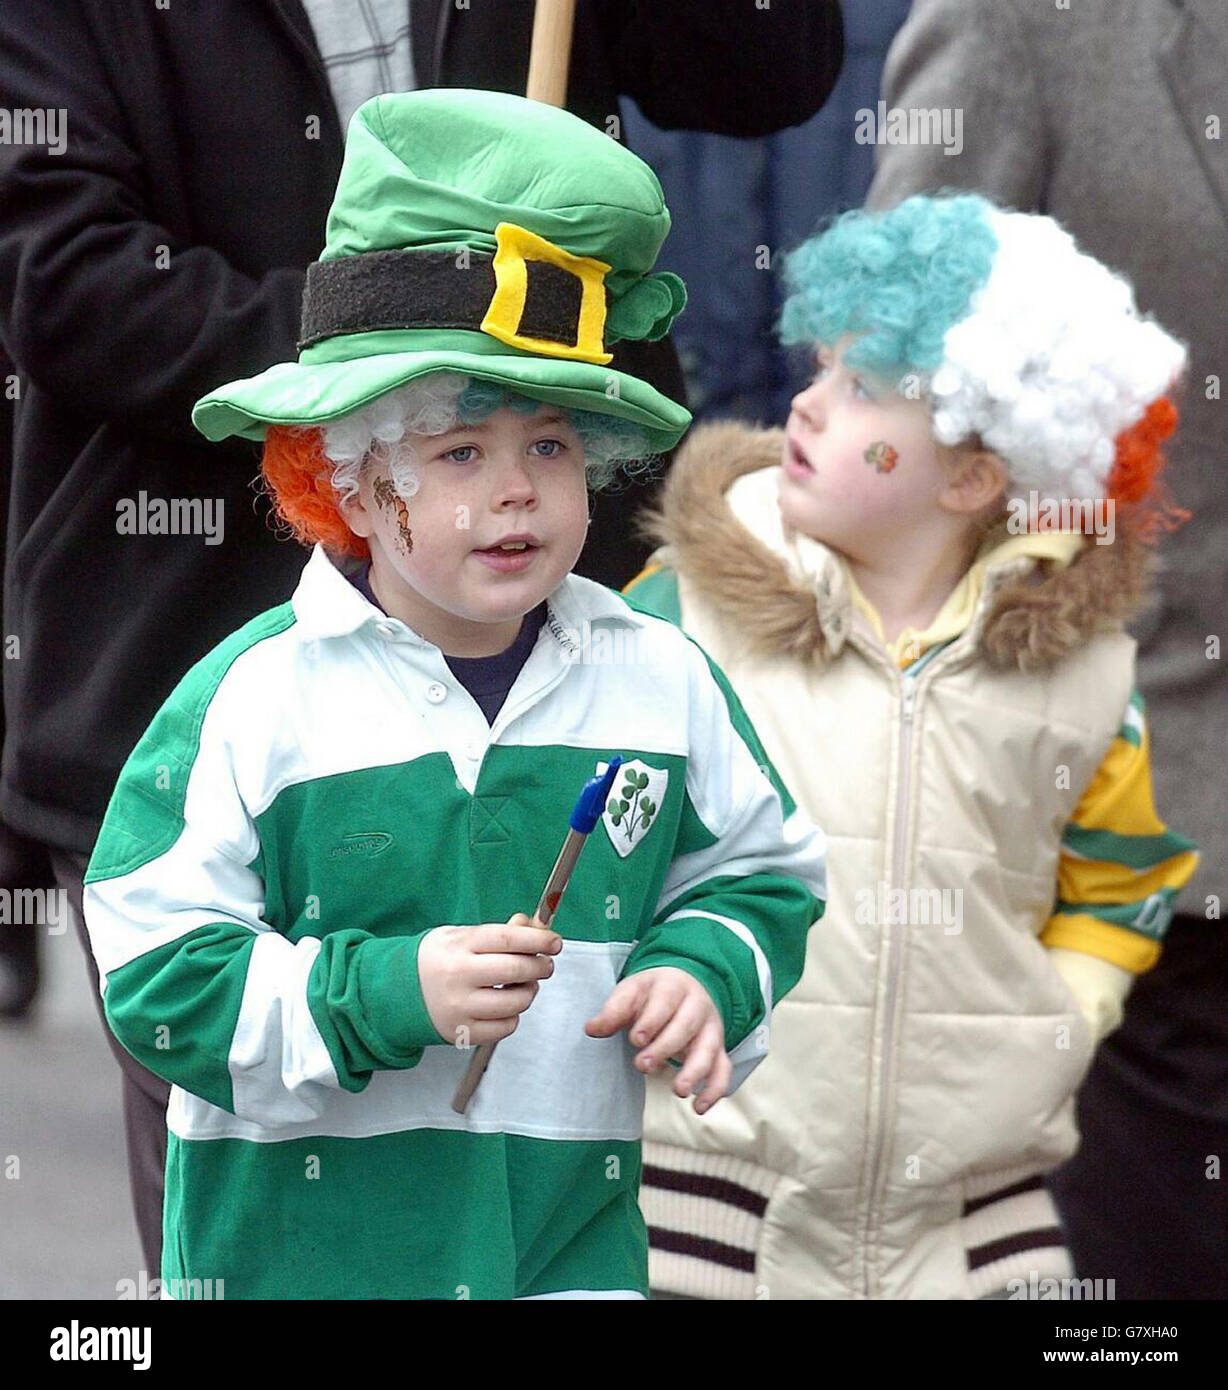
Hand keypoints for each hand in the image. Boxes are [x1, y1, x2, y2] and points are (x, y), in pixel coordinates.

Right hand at [418, 913, 560, 1048]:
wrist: (396, 991)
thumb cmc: (436, 960)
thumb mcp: (461, 935)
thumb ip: (499, 932)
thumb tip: (535, 928)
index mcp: (460, 946)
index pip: (508, 939)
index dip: (538, 940)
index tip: (554, 942)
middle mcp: (459, 976)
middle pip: (516, 970)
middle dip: (541, 966)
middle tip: (545, 964)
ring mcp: (460, 1006)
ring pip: (516, 1002)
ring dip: (530, 992)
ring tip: (524, 984)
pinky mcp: (462, 1032)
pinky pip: (505, 1027)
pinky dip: (513, 1015)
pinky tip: (505, 1004)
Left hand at [586, 967, 730, 1114]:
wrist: (683, 986)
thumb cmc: (651, 994)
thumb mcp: (631, 993)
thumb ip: (613, 1011)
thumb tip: (591, 1029)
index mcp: (672, 985)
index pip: (665, 1001)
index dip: (651, 1021)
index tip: (636, 1039)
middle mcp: (696, 1004)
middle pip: (686, 1025)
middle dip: (665, 1047)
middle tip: (642, 1066)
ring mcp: (710, 1027)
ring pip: (709, 1048)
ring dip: (695, 1071)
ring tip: (678, 1091)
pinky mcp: (717, 1049)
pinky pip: (723, 1069)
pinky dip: (715, 1089)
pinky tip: (698, 1107)